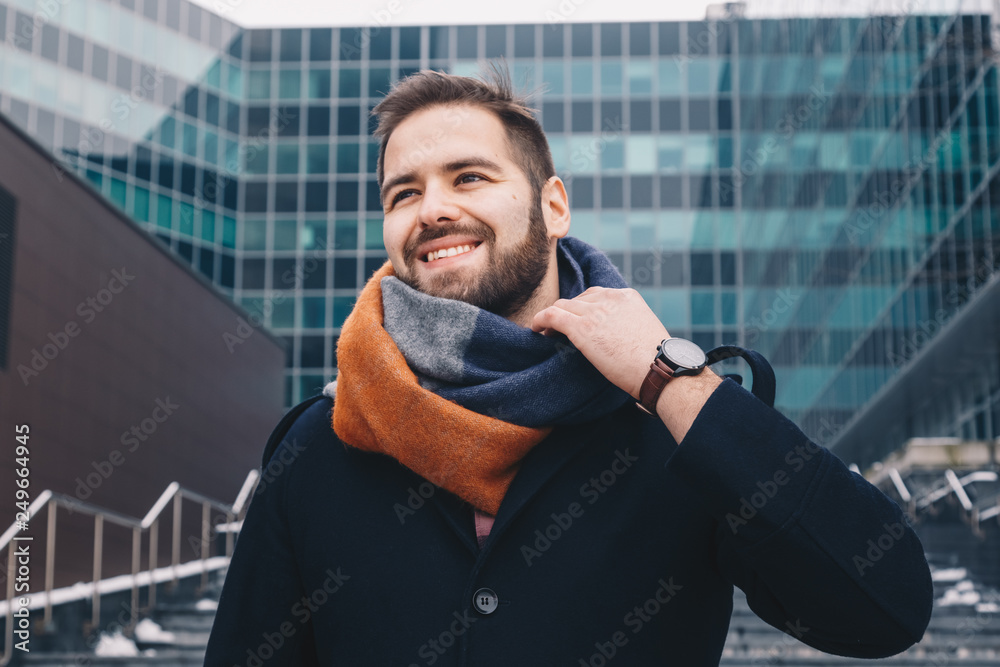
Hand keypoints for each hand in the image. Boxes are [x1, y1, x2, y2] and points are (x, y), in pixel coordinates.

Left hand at [530, 287, 669, 398]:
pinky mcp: (581, 327)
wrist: (658, 368)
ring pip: (562, 305)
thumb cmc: (656, 361)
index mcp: (627, 297)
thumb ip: (627, 326)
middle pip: (578, 299)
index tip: (577, 320)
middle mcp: (609, 298)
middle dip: (568, 313)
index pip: (596, 295)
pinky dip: (540, 320)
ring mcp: (594, 312)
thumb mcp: (644, 332)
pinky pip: (551, 315)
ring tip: (545, 331)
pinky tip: (535, 329)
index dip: (582, 308)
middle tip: (559, 329)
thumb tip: (617, 338)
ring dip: (552, 318)